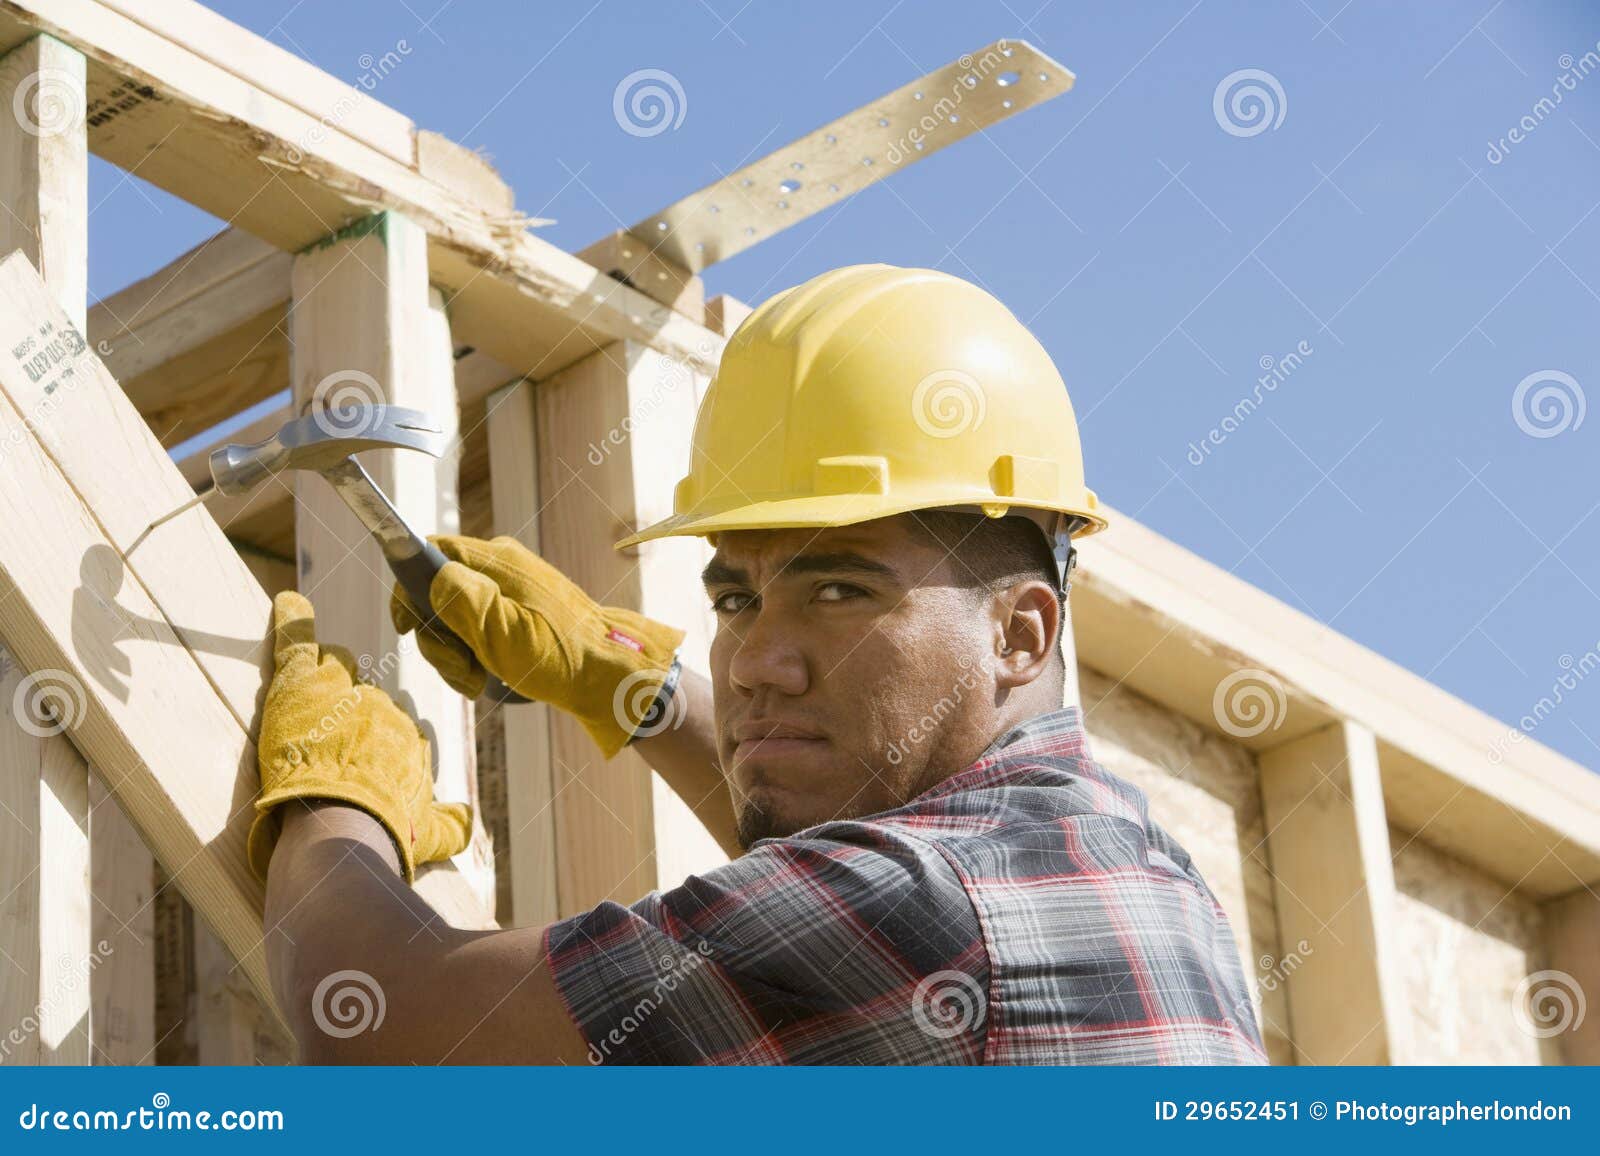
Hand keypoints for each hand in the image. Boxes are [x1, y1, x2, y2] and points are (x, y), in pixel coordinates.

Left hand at [250, 590, 470, 883]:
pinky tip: (288, 603)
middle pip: (367, 694)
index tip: (364, 755)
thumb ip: (450, 824)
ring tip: (308, 686)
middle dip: (350, 708)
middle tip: (326, 734)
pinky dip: (293, 622)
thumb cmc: (390, 835)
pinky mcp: (307, 684)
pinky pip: (299, 644)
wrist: (348, 825)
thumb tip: (469, 821)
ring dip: (325, 676)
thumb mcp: (430, 834)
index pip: (394, 723)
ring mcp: (346, 693)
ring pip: (337, 669)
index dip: (375, 737)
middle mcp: (385, 711)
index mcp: (411, 740)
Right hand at [389, 534, 684, 758]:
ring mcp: (510, 589)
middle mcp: (500, 567)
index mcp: (495, 561)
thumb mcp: (504, 633)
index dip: (408, 588)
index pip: (431, 553)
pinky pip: (477, 627)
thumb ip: (463, 601)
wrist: (607, 674)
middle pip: (437, 592)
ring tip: (477, 682)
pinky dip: (474, 654)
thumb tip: (431, 575)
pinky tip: (486, 679)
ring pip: (455, 615)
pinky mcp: (517, 611)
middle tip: (460, 671)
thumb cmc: (560, 655)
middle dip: (437, 637)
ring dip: (455, 654)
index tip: (406, 627)